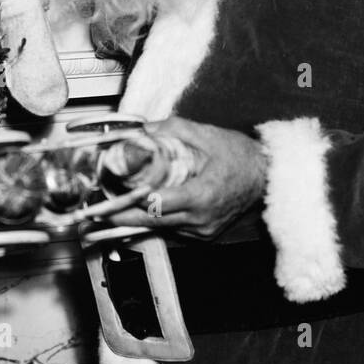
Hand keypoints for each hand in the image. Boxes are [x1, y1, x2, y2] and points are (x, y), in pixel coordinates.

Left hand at [103, 115, 266, 239]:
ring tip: (113, 206)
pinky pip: (173, 230)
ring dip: (138, 218)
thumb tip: (143, 128)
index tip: (106, 198)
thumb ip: (173, 129)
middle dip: (121, 215)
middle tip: (96, 210)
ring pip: (160, 228)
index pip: (155, 205)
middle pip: (151, 222)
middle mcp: (200, 219)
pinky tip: (142, 210)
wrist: (267, 176)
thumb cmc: (241, 156)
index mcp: (201, 196)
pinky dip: (157, 220)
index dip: (128, 202)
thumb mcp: (207, 135)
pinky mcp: (204, 234)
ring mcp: (203, 231)